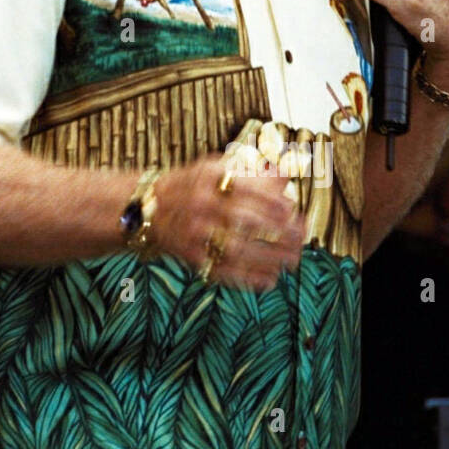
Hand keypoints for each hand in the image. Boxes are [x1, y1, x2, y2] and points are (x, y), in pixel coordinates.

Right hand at [148, 153, 302, 291]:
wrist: (149, 209)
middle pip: (243, 220)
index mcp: (206, 178)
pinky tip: (271, 279)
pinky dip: (248, 278)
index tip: (291, 209)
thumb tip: (285, 174)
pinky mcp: (191, 258)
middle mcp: (198, 205)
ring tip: (293, 260)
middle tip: (300, 236)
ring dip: (269, 257)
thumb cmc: (191, 186)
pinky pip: (223, 271)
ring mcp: (193, 234)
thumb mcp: (214, 168)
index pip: (243, 188)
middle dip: (276, 230)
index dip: (270, 200)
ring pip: (236, 248)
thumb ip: (250, 171)